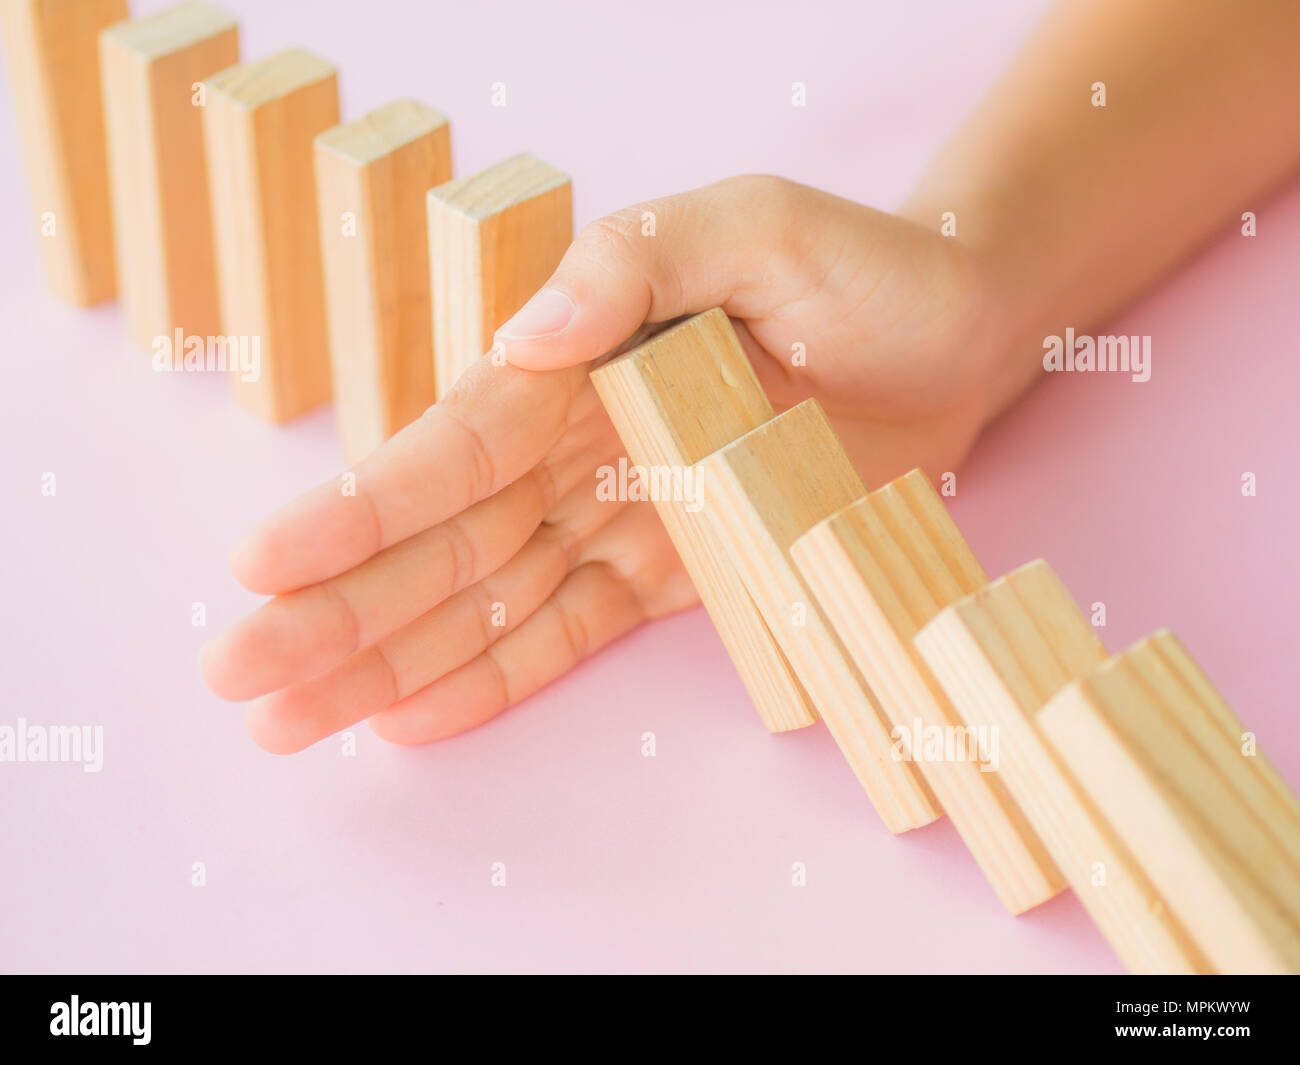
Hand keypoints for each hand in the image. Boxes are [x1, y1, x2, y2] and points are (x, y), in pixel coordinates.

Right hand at [200, 174, 1002, 751]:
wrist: (959, 339)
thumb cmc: (865, 270)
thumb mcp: (754, 226)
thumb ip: (638, 262)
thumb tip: (527, 332)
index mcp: (578, 361)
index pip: (452, 446)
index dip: (359, 510)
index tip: (265, 566)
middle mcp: (577, 447)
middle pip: (440, 542)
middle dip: (337, 610)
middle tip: (240, 676)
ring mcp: (617, 516)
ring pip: (483, 601)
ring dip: (388, 661)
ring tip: (294, 722)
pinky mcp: (670, 571)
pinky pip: (569, 633)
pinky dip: (494, 677)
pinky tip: (412, 715)